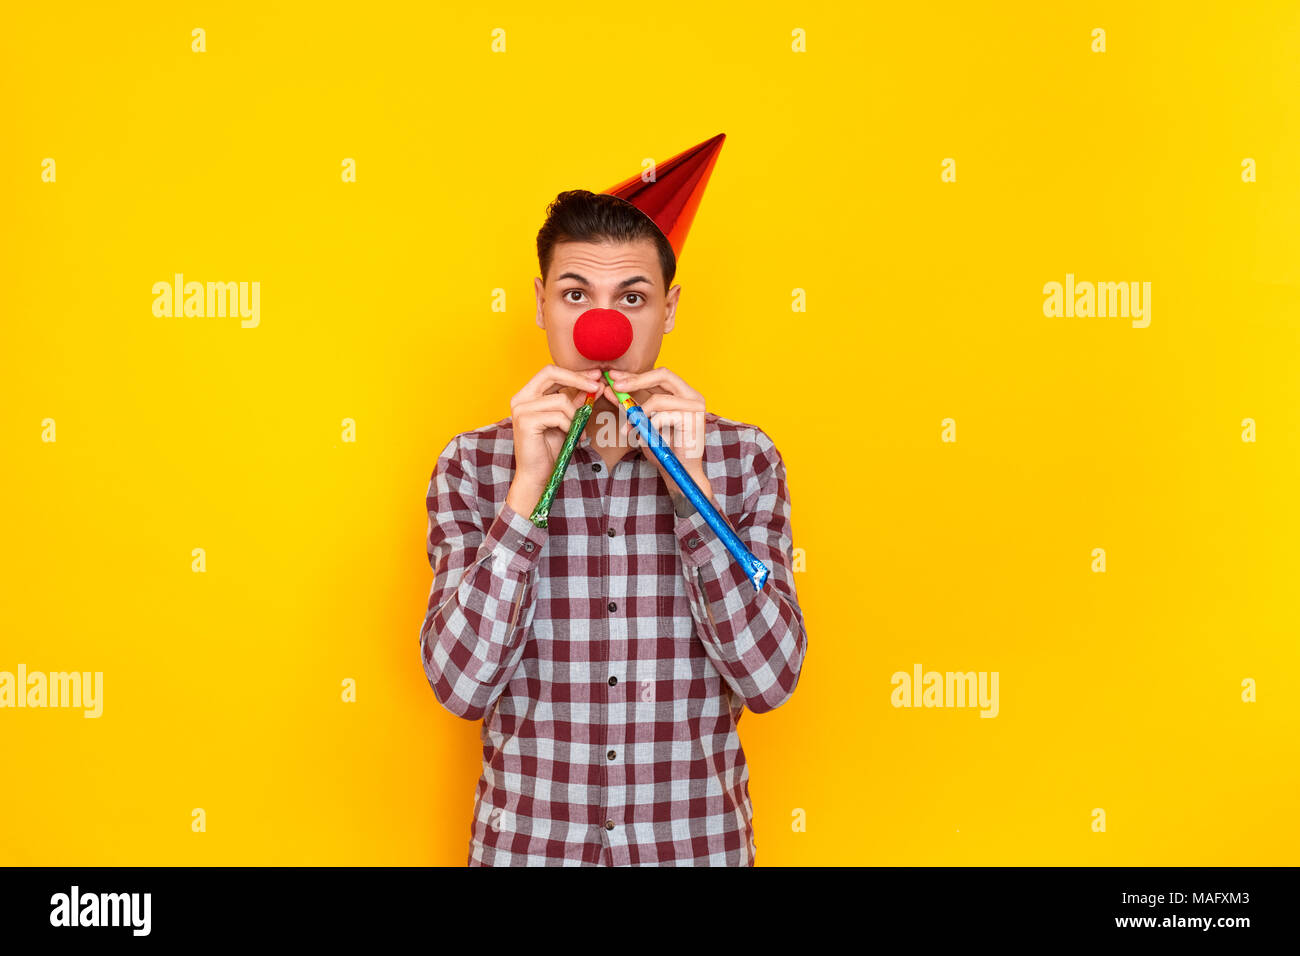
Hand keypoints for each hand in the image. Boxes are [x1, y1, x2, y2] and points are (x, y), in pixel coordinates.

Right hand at [506, 364, 603, 514]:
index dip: (575, 373)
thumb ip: (575, 401)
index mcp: (527, 395)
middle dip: (578, 379)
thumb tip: (594, 384)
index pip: (551, 372)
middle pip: (551, 373)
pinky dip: (569, 425)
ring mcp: (521, 409)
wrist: (538, 475)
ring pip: (560, 399)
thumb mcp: (567, 420)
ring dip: (575, 415)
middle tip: (597, 386)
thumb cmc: (550, 449)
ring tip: (579, 431)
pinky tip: (570, 437)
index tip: (596, 376)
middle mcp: (520, 398)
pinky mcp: (525, 421)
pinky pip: (558, 415)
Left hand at [601, 366, 716, 509]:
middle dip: (636, 379)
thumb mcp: (644, 422)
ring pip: (659, 400)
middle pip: (663, 375)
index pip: (658, 375)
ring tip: (628, 429)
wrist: (679, 472)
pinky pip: (662, 417)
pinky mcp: (693, 419)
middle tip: (615, 385)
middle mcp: (692, 395)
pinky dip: (649, 428)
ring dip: (639, 414)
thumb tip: (610, 389)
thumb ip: (632, 405)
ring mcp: (695, 406)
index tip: (613, 376)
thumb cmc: (663, 448)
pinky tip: (645, 440)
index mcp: (683, 392)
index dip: (635, 375)